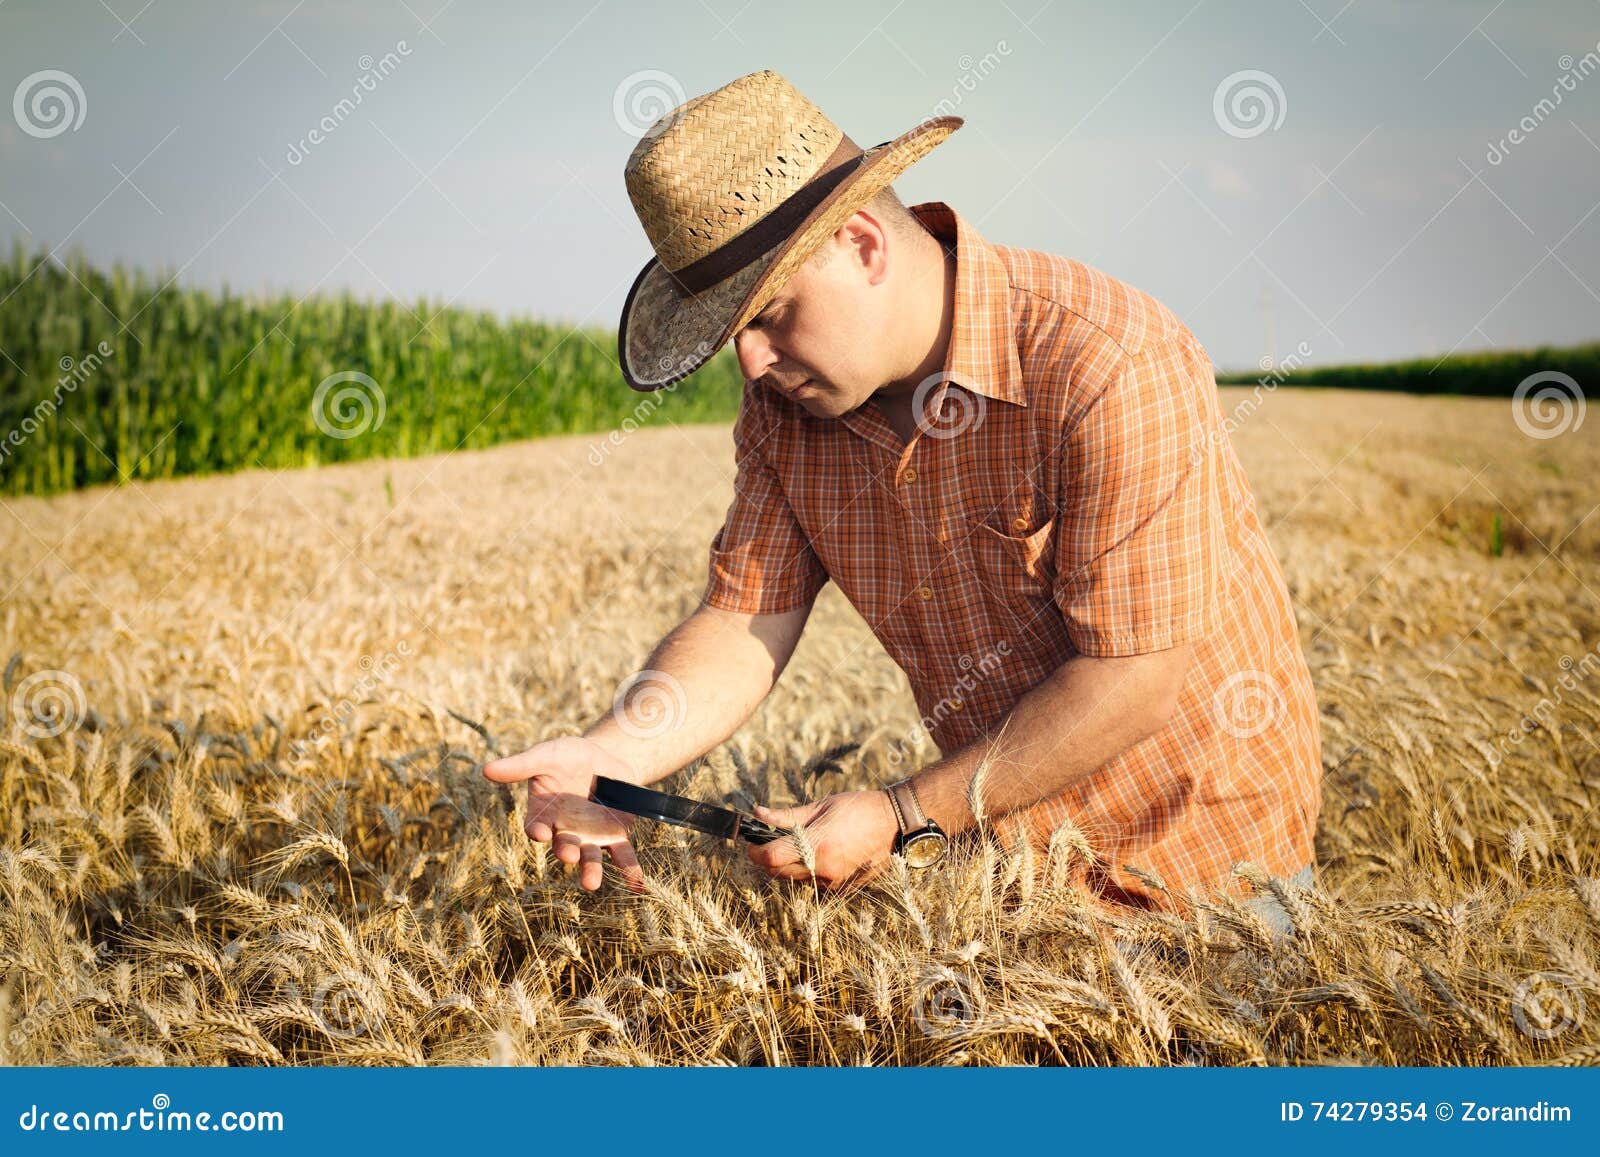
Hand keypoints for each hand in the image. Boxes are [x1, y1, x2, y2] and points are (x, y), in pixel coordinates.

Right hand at [480, 736, 644, 892]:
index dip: (537, 830)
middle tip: (569, 856)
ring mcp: (590, 837)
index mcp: (544, 813)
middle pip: (563, 845)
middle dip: (566, 851)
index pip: (536, 826)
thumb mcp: (546, 754)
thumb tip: (485, 769)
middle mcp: (565, 831)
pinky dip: (630, 871)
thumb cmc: (567, 757)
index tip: (539, 833)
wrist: (604, 758)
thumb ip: (520, 765)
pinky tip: (637, 886)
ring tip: (591, 883)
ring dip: (591, 870)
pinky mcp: (616, 836)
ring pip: (591, 857)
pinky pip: (623, 856)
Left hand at [746, 790, 899, 890]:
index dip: (755, 852)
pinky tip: (818, 857)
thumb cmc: (858, 808)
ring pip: (796, 881)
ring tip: (799, 846)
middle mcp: (822, 868)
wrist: (895, 824)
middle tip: (770, 843)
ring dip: (789, 867)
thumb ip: (787, 816)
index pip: (771, 858)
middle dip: (768, 860)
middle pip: (778, 873)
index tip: (752, 844)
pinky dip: (809, 874)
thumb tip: (757, 813)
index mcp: (815, 844)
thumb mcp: (821, 806)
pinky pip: (814, 886)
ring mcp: (833, 882)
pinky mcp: (843, 889)